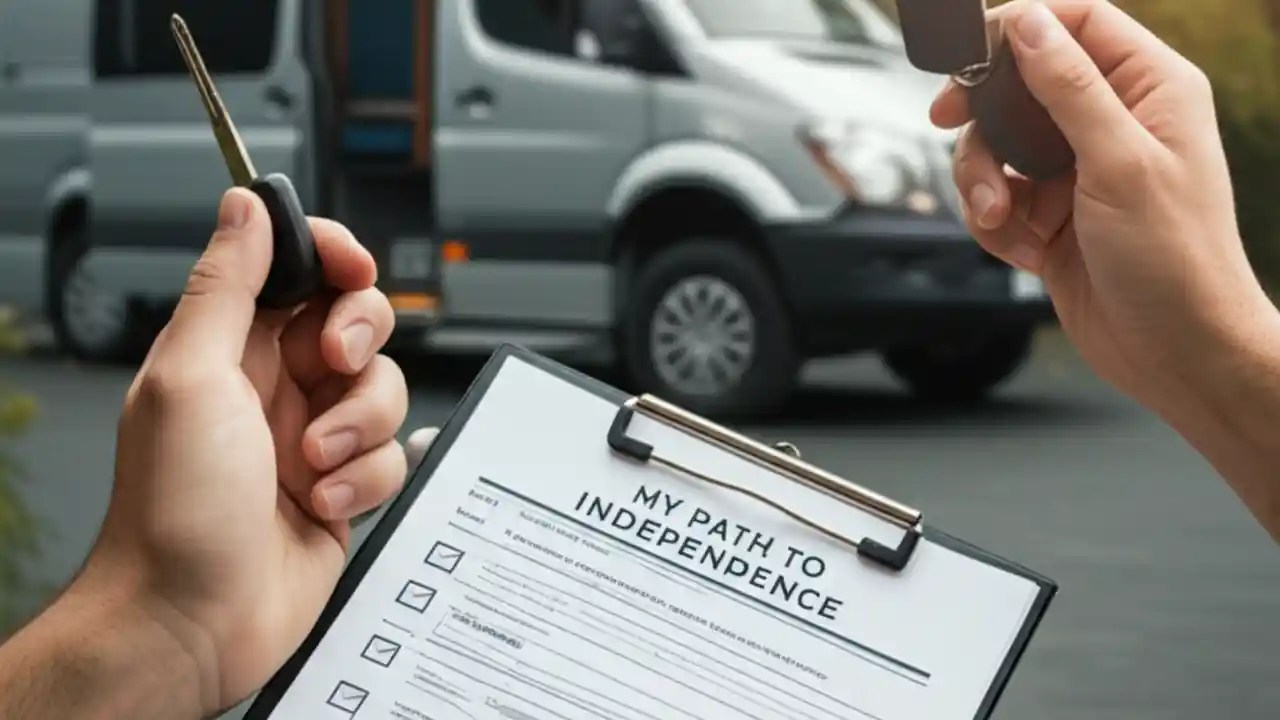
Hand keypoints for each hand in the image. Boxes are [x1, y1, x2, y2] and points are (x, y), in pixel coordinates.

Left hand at [86, 188, 409, 713]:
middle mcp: (273, 386)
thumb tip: (246, 207)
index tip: (353, 267)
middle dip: (360, 339)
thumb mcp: (190, 376)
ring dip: (358, 426)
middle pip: (356, 322)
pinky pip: (389, 456)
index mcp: (229, 348)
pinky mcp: (343, 487)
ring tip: (312, 463)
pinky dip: (363, 479)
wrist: (192, 621)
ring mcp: (312, 437)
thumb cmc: (173, 511)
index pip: (296, 270)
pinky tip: (321, 504)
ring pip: (383, 390)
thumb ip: (225, 285)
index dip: (335, 257)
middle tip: (332, 365)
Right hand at [934, 0, 1279, 417]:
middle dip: (983, 116)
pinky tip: (1022, 251)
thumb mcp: (1119, 163)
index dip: (1018, 28)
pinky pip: (997, 198)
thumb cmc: (1176, 262)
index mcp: (1151, 90)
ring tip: (1000, 219)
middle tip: (947, 123)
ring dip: (982, 180)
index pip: (1076, 23)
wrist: (1177, 354)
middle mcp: (1114, 122)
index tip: (968, 55)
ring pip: (998, 145)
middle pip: (1020, 84)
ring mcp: (1080, 172)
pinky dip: (994, 223)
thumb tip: (1028, 23)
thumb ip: (1070, 88)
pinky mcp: (1053, 217)